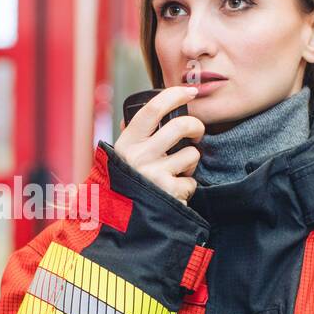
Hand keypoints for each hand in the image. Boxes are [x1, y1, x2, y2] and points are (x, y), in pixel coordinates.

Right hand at [113, 85, 204, 203]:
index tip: (190, 91)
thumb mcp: (118, 157)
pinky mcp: (169, 191)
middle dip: (196, 126)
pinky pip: (191, 181)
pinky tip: (173, 191)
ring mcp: (155, 174)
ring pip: (191, 154)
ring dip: (190, 163)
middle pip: (180, 126)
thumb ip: (130, 137)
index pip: (152, 109)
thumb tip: (137, 114)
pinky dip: (186, 186)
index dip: (174, 95)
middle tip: (196, 133)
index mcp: (127, 143)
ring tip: (176, 171)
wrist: (118, 221)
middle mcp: (139, 156)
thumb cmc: (123, 184)